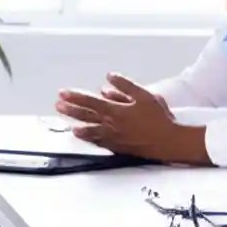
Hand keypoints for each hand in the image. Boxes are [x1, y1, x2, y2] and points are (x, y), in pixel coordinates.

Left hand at [54, 74, 208, 164]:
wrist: (167, 141)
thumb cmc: (158, 118)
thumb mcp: (144, 95)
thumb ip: (125, 86)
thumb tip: (109, 79)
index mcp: (116, 110)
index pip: (90, 101)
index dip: (75, 96)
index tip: (63, 93)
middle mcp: (111, 125)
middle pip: (86, 116)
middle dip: (71, 109)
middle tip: (58, 105)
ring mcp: (113, 138)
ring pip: (90, 130)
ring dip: (77, 125)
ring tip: (68, 123)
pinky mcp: (118, 147)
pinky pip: (99, 142)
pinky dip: (90, 138)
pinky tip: (85, 137)